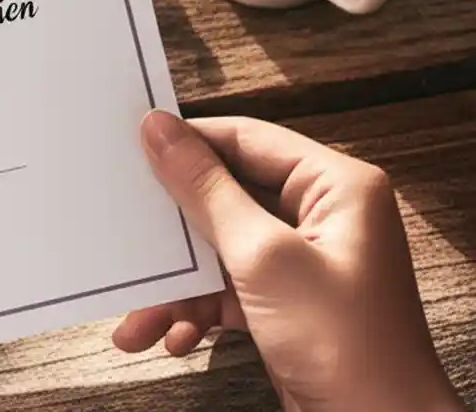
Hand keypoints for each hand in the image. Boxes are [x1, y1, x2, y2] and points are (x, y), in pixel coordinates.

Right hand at [112, 112, 461, 410]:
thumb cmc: (350, 347)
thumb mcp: (262, 258)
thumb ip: (206, 190)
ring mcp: (304, 262)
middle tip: (128, 229)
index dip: (189, 143)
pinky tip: (173, 336)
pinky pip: (226, 289)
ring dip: (177, 286)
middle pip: (226, 197)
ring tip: (140, 313)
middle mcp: (323, 217)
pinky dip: (196, 312)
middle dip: (174, 232)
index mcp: (336, 187)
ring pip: (218, 250)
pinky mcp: (287, 302)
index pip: (247, 139)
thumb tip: (161, 131)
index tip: (133, 145)